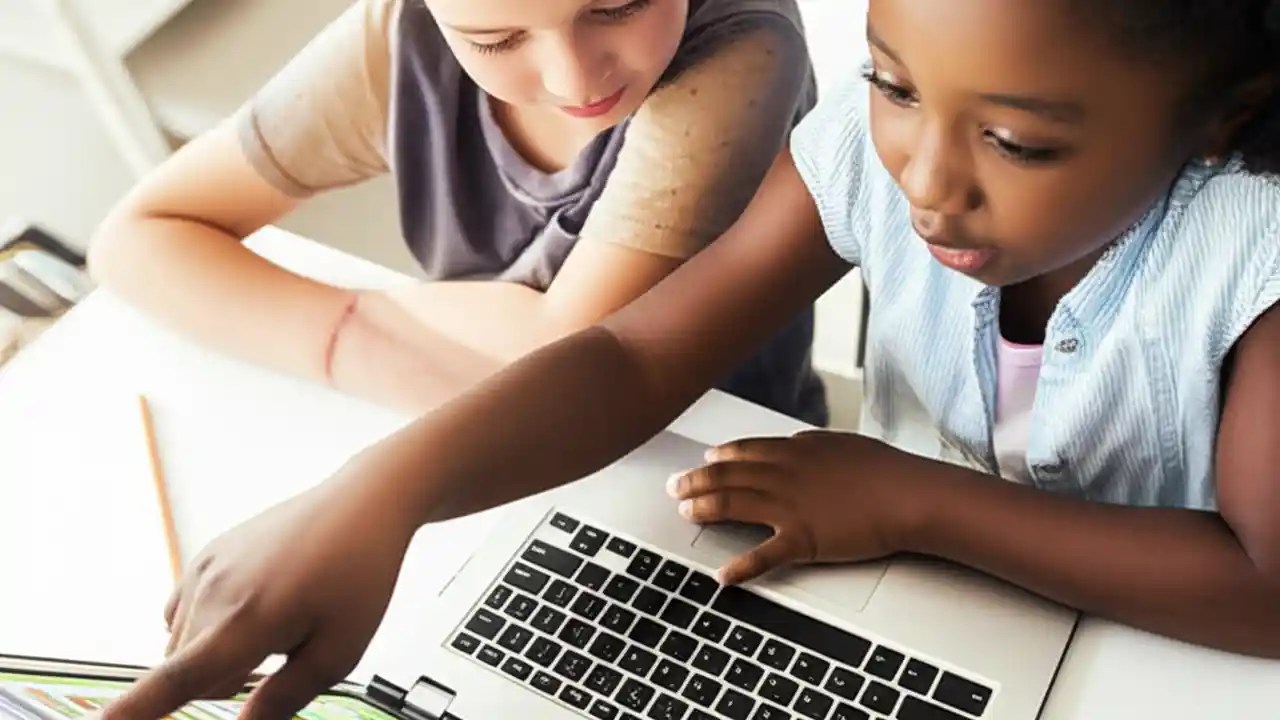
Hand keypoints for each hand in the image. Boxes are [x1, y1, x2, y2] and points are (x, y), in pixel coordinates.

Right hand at [101, 471, 417, 719]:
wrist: (361, 505)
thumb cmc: (358, 574)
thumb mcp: (339, 650)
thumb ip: (283, 698)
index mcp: (247, 621)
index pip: (177, 680)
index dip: (136, 709)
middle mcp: (214, 592)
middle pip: (192, 674)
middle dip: (228, 680)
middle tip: (287, 647)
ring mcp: (205, 570)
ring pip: (184, 644)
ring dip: (216, 652)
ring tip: (277, 621)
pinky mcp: (205, 556)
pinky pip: (183, 612)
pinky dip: (207, 623)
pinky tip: (251, 605)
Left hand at [667, 431, 933, 584]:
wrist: (906, 494)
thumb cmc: (883, 470)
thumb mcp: (841, 444)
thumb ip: (812, 444)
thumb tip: (795, 441)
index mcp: (793, 451)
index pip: (743, 452)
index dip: (717, 458)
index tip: (702, 461)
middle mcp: (783, 475)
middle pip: (727, 476)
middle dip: (694, 482)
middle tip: (674, 488)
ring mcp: (790, 507)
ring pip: (733, 505)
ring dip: (704, 510)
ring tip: (685, 515)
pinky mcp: (803, 539)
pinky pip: (763, 555)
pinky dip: (740, 567)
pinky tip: (723, 575)